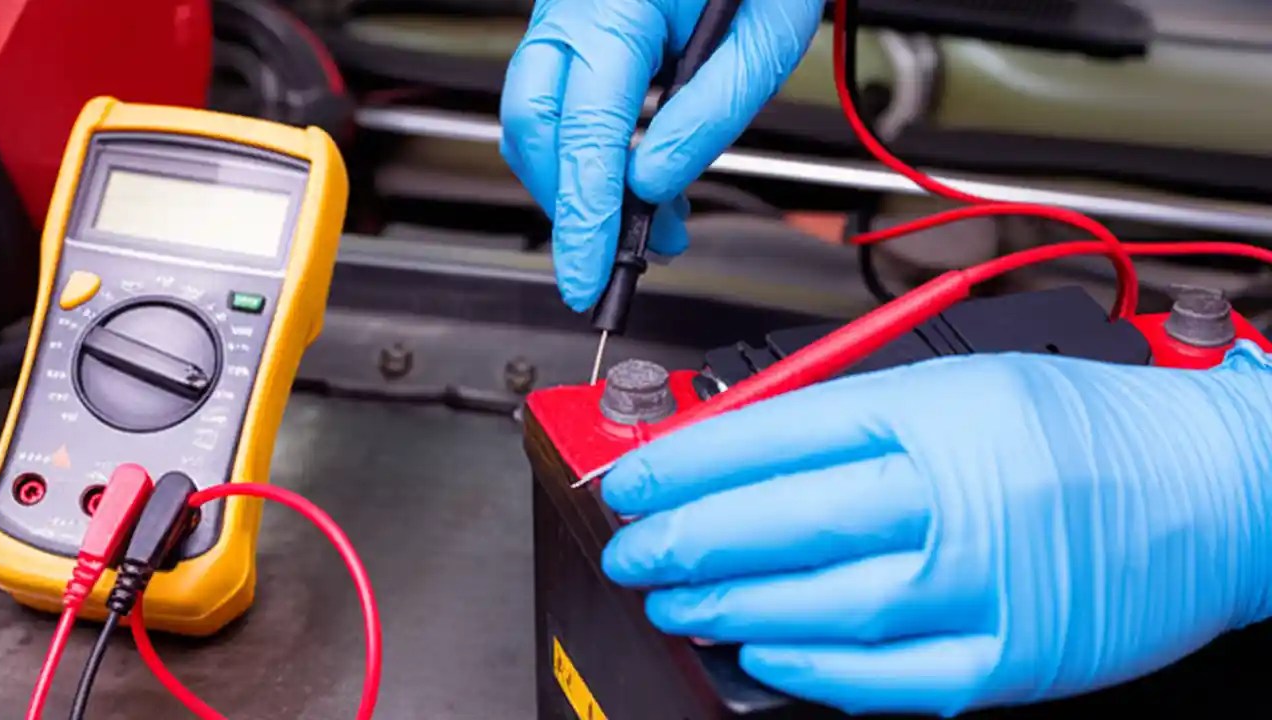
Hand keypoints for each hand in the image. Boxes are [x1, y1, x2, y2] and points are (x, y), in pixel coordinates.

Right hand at [499, 0, 825, 311]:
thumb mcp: (766, 37)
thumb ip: (710, 115)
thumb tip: (654, 186)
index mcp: (615, 3)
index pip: (585, 129)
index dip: (585, 214)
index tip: (589, 274)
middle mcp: (571, 5)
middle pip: (533, 127)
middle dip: (567, 206)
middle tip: (609, 263)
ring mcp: (562, 14)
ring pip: (533, 120)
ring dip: (576, 186)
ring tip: (646, 228)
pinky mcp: (571, 28)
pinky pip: (554, 101)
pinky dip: (584, 154)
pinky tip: (632, 185)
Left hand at [600, 343, 1271, 715]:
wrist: (1216, 486)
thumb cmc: (1090, 424)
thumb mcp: (968, 381)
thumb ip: (856, 412)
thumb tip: (740, 446)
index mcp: (943, 409)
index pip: (781, 433)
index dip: (690, 462)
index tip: (634, 480)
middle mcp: (964, 494)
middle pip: (790, 518)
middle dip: (688, 539)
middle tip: (632, 550)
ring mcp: (992, 582)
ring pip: (829, 602)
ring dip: (734, 605)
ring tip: (675, 600)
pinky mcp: (1016, 656)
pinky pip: (895, 676)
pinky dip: (818, 668)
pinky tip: (766, 651)